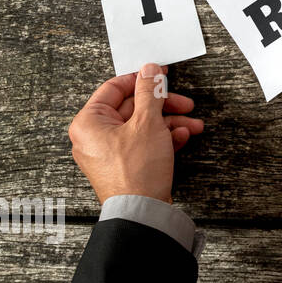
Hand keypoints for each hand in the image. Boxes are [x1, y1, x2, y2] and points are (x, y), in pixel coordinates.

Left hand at [67, 63, 204, 203]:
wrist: (142, 211)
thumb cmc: (136, 170)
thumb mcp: (147, 122)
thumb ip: (149, 92)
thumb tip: (149, 70)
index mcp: (89, 122)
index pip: (114, 88)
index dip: (142, 79)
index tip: (160, 75)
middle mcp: (93, 136)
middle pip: (133, 108)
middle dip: (164, 106)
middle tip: (184, 103)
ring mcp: (108, 152)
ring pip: (141, 127)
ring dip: (169, 123)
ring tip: (192, 125)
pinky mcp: (122, 165)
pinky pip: (142, 143)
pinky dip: (162, 139)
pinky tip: (181, 138)